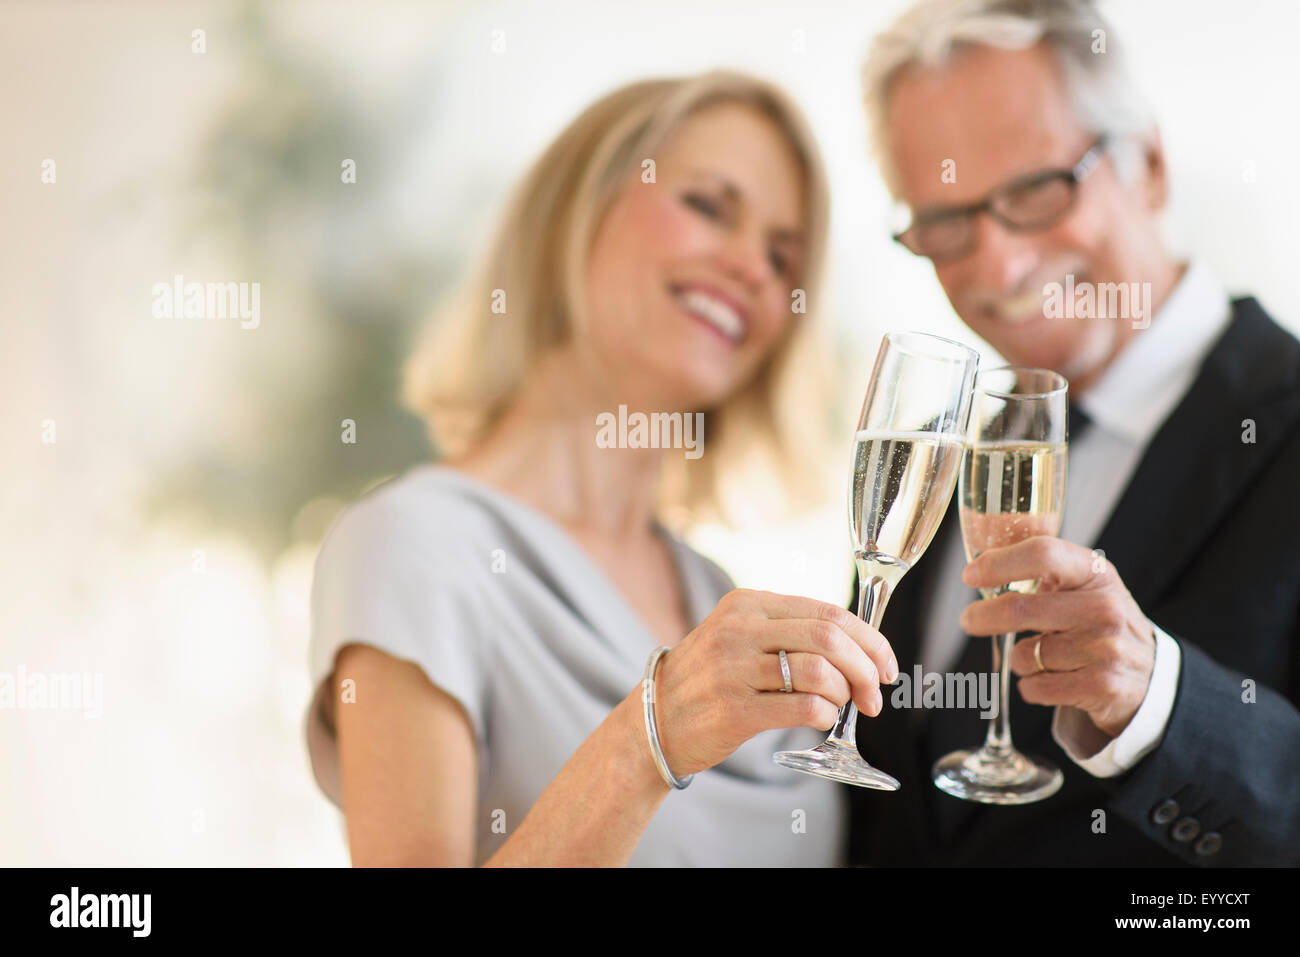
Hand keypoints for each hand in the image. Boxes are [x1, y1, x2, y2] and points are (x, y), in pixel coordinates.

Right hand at [650, 588, 897, 777]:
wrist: (656, 719)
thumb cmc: (710, 679)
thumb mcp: (740, 637)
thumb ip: (789, 631)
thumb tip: (858, 647)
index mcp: (748, 604)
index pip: (828, 612)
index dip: (869, 639)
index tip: (886, 665)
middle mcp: (740, 630)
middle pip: (829, 638)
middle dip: (866, 668)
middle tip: (874, 695)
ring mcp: (734, 669)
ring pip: (819, 672)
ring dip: (846, 694)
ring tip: (841, 706)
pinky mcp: (733, 709)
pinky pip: (802, 707)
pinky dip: (824, 715)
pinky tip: (820, 719)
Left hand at [960, 536, 1155, 738]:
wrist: (1150, 676)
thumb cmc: (1099, 623)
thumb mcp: (1085, 586)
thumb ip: (1043, 571)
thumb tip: (981, 570)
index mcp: (1096, 572)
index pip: (1042, 554)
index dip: (998, 563)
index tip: (970, 575)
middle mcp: (1104, 607)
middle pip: (1019, 609)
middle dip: (983, 617)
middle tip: (970, 620)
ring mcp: (1105, 648)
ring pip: (1023, 654)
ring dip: (1019, 658)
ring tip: (1045, 656)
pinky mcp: (1101, 686)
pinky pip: (1034, 686)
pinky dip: (1031, 685)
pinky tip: (1053, 679)